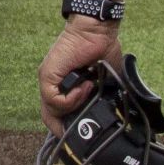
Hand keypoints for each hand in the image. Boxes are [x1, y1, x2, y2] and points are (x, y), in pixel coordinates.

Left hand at [39, 16, 120, 131]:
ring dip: (74, 107)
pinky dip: (71, 99)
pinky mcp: (47, 75)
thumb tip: (115, 115)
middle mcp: (53, 85)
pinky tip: (85, 86)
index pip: (58, 114)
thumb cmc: (102, 49)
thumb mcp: (106, 80)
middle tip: (81, 131)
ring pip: (52, 111)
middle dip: (66, 129)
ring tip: (90, 91)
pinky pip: (54, 100)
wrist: (97, 29)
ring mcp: (48, 80)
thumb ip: (103, 96)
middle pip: (50, 117)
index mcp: (65, 86)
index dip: (68, 126)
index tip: (81, 135)